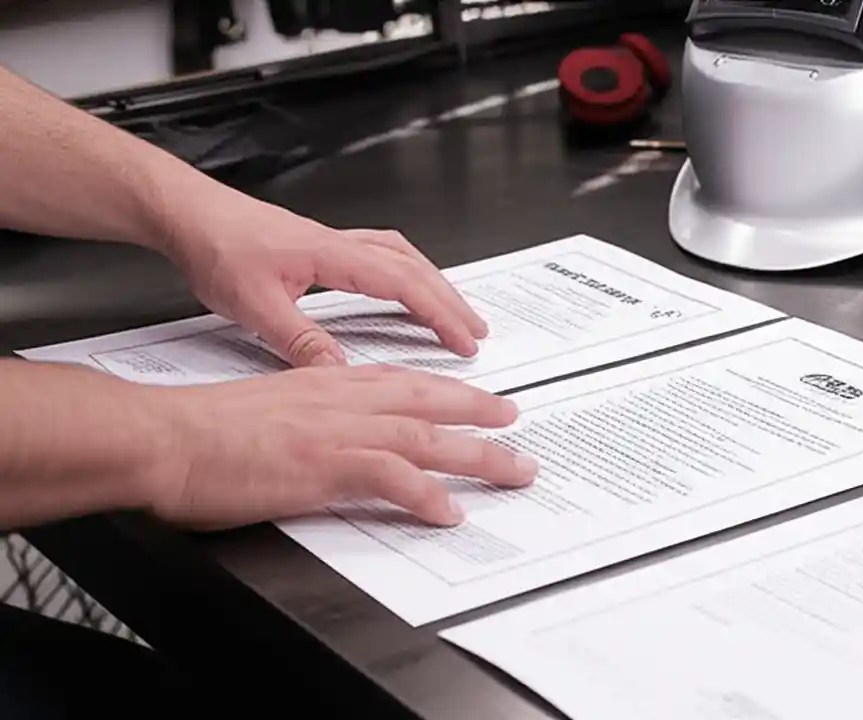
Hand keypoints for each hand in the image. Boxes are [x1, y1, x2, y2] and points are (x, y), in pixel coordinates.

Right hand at [144, 364, 536, 529]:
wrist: (165, 435)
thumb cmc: (203, 428)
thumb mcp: (272, 408)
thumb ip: (310, 416)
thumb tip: (329, 437)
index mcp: (328, 383)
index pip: (403, 381)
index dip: (446, 389)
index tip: (474, 397)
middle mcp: (342, 399)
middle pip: (429, 401)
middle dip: (479, 411)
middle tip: (515, 422)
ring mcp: (338, 431)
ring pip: (427, 437)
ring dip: (478, 455)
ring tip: (514, 470)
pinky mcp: (325, 465)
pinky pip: (391, 477)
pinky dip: (425, 495)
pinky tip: (448, 512)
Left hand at [161, 192, 486, 367]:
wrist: (189, 215)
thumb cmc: (217, 248)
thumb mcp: (255, 307)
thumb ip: (300, 342)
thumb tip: (339, 370)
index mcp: (333, 256)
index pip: (403, 284)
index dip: (440, 314)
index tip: (464, 339)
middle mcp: (341, 244)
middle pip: (415, 267)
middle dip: (451, 301)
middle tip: (476, 330)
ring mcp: (334, 242)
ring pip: (403, 256)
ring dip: (433, 283)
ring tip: (452, 309)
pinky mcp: (322, 246)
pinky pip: (383, 254)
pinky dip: (406, 272)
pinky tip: (403, 286)